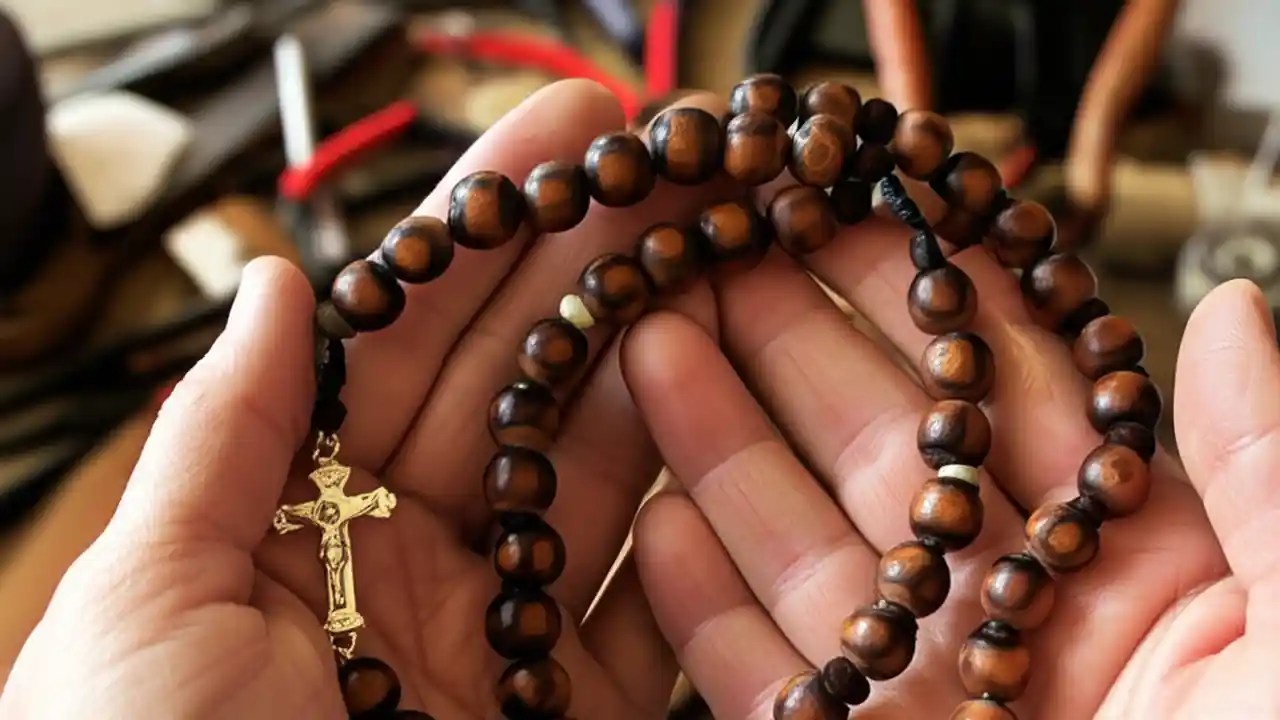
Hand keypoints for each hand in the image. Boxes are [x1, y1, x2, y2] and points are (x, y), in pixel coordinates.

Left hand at [0, 80, 724, 718]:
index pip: (409, 342)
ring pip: (602, 482)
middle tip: (680, 168)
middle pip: (522, 389)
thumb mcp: (142, 598)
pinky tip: (734, 435)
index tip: (562, 139)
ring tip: (728, 263)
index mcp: (300, 522)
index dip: (487, 234)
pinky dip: (697, 536)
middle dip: (600, 269)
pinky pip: (650, 618)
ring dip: (667, 375)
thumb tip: (273, 280)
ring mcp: (499, 641)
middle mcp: (409, 567)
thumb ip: (220, 438)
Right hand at [622, 222, 1279, 717]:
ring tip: (648, 349)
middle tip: (714, 255)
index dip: (930, 303)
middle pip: (884, 461)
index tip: (851, 216)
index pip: (1018, 403)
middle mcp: (1032, 629)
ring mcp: (941, 706)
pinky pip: (775, 685)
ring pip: (810, 560)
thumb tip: (1229, 309)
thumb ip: (1268, 474)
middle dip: (792, 351)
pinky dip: (706, 611)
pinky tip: (656, 521)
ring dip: (723, 454)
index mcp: (1155, 578)